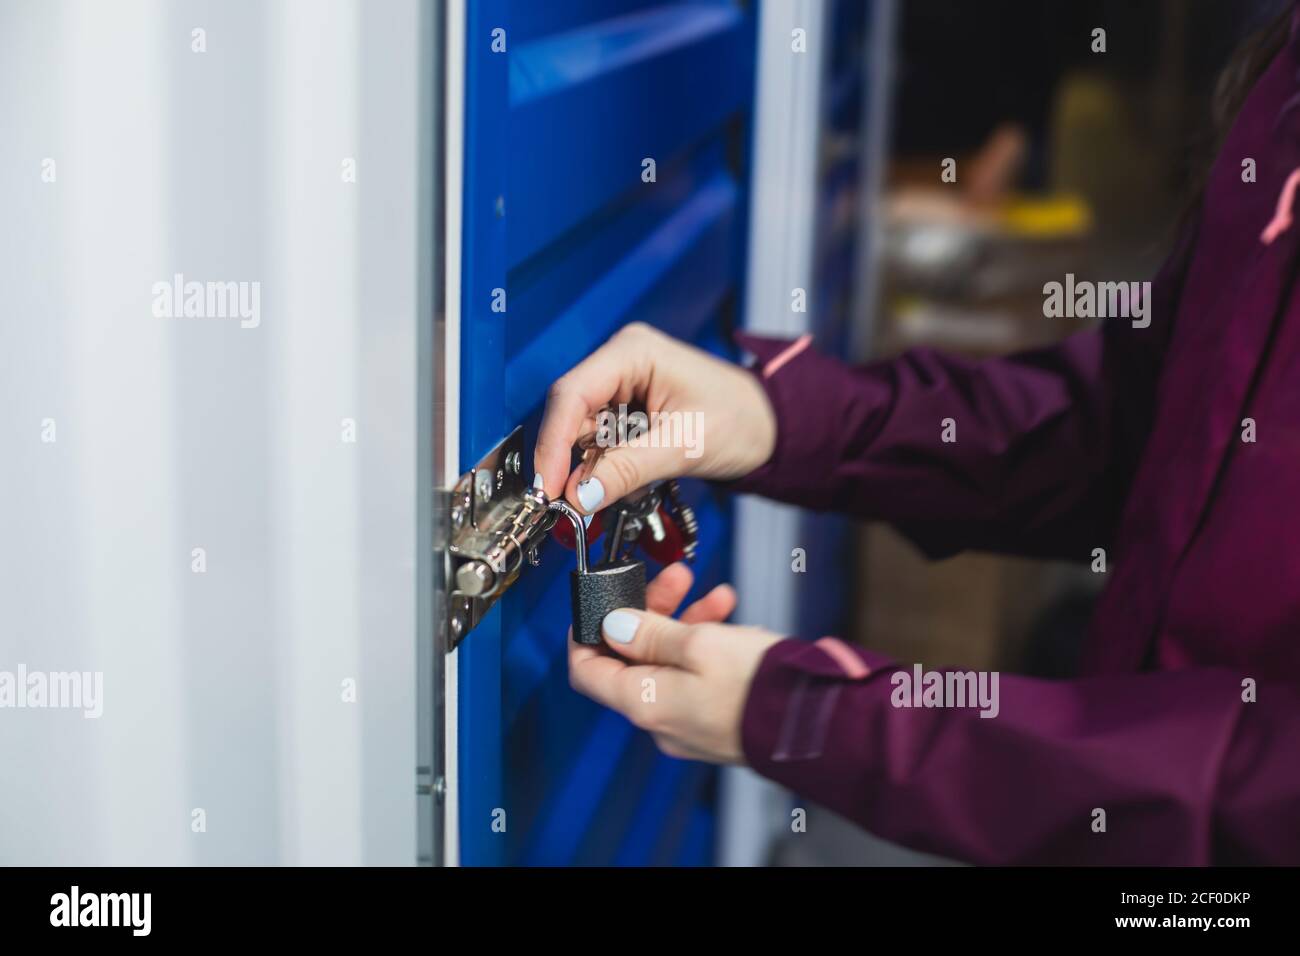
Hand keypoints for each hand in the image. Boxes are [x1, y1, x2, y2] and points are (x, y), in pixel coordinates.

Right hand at [535, 323, 775, 513]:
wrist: (770, 427)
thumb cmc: (742, 418)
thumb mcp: (683, 446)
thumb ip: (628, 469)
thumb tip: (579, 495)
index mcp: (632, 352)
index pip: (572, 394)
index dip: (553, 442)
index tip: (548, 486)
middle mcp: (620, 363)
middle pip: (570, 414)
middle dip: (567, 461)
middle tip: (566, 504)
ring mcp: (622, 386)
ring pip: (581, 433)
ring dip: (586, 470)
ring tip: (601, 497)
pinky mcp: (626, 410)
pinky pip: (599, 443)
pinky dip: (603, 470)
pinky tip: (616, 486)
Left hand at [568, 562, 782, 763]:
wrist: (819, 725)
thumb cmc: (762, 687)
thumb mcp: (700, 642)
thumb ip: (650, 632)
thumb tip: (614, 626)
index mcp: (645, 703)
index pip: (587, 672)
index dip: (585, 634)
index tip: (598, 604)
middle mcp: (661, 721)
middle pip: (633, 659)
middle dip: (652, 612)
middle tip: (676, 578)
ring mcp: (689, 724)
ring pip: (670, 663)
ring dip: (687, 622)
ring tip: (717, 596)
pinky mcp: (717, 721)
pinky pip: (698, 678)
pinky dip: (708, 646)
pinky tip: (733, 623)